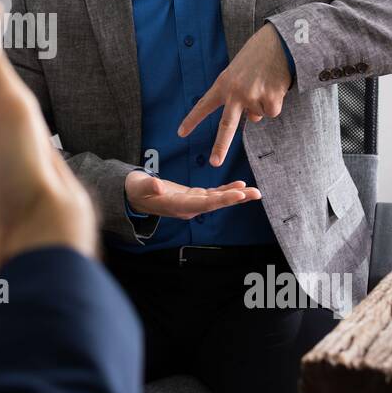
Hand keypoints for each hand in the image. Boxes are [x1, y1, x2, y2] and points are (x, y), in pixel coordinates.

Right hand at [125, 170, 259, 218]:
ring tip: (255, 191)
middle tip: (257, 193)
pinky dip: (227, 190)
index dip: (222, 199)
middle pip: (217, 203)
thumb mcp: (139, 187)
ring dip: (237, 195)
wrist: (134, 195)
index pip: (204, 203)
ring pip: (218, 199)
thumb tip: (158, 186)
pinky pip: (213, 194)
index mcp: (178, 206)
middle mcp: (189, 207)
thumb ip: (149, 186)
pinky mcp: (193, 196)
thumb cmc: (136, 190)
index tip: (239, 194)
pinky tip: (239, 185)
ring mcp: (192, 203)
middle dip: (237, 198)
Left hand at [177, 23, 291, 166]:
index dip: (192, 120)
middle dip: (220, 146)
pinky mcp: (270, 100)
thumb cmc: (257, 55)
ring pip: (257, 116)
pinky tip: (276, 85)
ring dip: (263, 103)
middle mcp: (235, 93)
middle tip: (214, 163)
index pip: (204, 105)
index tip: (181, 133)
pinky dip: (275, 102)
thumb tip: (253, 121)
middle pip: (227, 126)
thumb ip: (239, 97)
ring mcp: (252, 97)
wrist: (278, 42)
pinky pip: (272, 112)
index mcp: (223, 84)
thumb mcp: (239, 73)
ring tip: (266, 81)